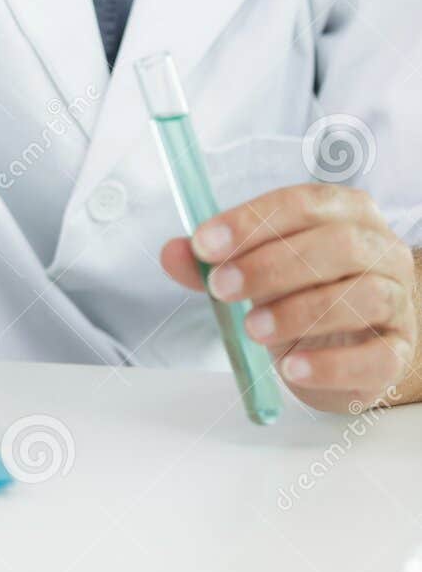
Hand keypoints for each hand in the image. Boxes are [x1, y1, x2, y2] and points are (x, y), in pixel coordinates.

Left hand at [160, 184, 418, 412]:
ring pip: (362, 296)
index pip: (303, 203)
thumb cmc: (304, 294)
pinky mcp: (398, 352)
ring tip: (252, 329)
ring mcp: (397, 300)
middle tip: (221, 287)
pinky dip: (331, 363)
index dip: (251, 221)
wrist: (354, 347)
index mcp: (346, 212)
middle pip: (337, 244)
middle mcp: (380, 249)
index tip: (204, 244)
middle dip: (271, 264)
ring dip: (300, 311)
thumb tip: (172, 252)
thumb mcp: (257, 269)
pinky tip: (292, 368)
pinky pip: (374, 356)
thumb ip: (216, 260)